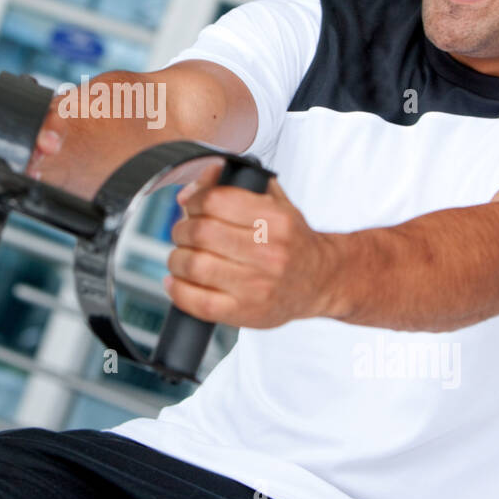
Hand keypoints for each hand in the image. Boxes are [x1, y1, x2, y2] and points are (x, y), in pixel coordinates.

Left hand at [164, 163, 334, 328]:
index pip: (216, 200)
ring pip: (194, 265)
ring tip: (183, 257)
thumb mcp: (273, 202)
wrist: (322, 281)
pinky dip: (178, 290)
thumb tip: (189, 192)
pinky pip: (198, 302)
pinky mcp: (246, 313)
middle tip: (184, 234)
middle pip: (200, 232)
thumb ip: (233, 185)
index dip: (195, 201)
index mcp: (274, 220)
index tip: (193, 207)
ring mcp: (257, 286)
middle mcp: (268, 252)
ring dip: (177, 259)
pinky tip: (178, 281)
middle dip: (182, 230)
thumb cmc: (292, 240)